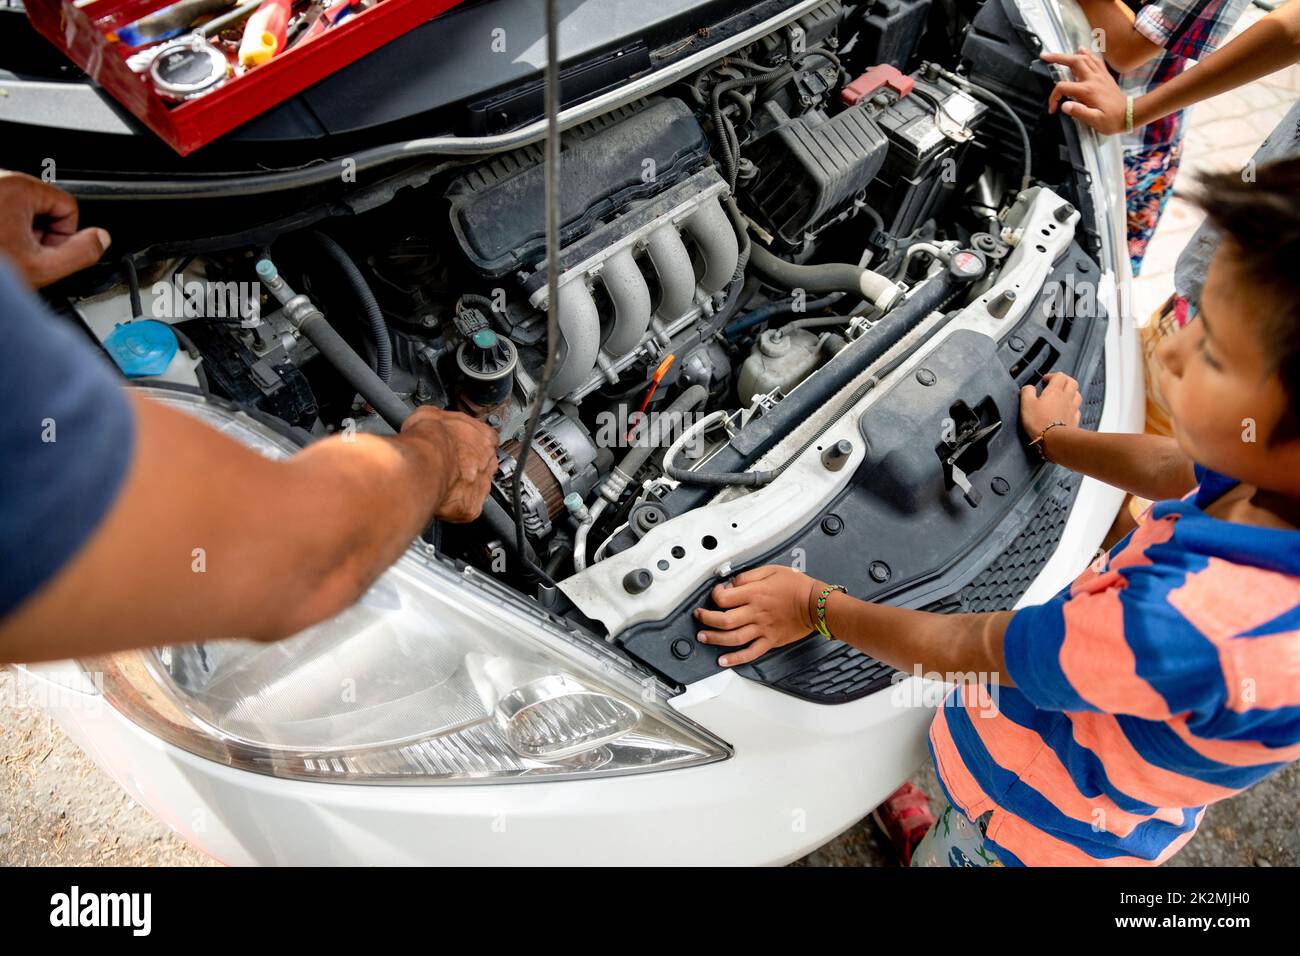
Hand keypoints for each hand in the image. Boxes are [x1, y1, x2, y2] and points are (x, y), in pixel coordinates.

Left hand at [0, 172, 111, 287]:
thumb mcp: (42, 268)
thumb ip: (82, 253)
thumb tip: (100, 239)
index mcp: (18, 187)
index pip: (67, 205)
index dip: (62, 235)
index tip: (42, 252)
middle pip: (41, 205)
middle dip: (36, 232)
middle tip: (19, 255)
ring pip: (17, 208)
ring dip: (15, 231)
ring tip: (0, 252)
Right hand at [400, 405, 498, 521]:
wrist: (423, 465)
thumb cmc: (428, 440)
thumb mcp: (430, 413)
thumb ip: (441, 419)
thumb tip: (432, 419)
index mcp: (484, 436)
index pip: (486, 439)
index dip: (470, 443)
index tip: (458, 446)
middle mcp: (488, 462)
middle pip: (483, 466)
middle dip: (467, 467)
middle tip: (446, 466)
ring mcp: (482, 486)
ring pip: (475, 489)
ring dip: (461, 488)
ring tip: (440, 483)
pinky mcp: (471, 508)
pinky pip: (465, 509)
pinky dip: (453, 507)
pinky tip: (439, 498)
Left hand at [694, 565, 822, 666]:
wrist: (816, 604)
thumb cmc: (796, 586)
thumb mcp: (771, 570)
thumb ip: (748, 576)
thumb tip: (731, 583)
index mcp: (755, 594)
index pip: (724, 598)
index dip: (714, 595)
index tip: (715, 594)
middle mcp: (756, 613)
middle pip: (724, 620)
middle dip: (706, 619)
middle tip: (699, 616)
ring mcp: (763, 629)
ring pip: (733, 638)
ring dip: (715, 638)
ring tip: (703, 637)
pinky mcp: (770, 641)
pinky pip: (751, 652)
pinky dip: (736, 659)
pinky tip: (723, 661)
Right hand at [1020, 372, 1081, 440]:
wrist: (1054, 439)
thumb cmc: (1040, 422)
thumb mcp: (1026, 404)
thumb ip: (1027, 392)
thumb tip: (1028, 387)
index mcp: (1054, 391)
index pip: (1059, 376)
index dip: (1052, 375)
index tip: (1044, 380)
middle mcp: (1066, 397)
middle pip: (1072, 382)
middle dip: (1064, 380)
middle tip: (1056, 384)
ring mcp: (1072, 409)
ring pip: (1077, 394)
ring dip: (1071, 392)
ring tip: (1063, 395)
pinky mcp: (1075, 420)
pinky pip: (1077, 409)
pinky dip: (1073, 407)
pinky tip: (1067, 410)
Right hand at [1041, 49, 1127, 135]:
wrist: (1129, 115)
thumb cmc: (1112, 120)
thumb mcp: (1094, 120)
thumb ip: (1078, 112)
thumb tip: (1064, 106)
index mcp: (1088, 90)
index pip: (1063, 87)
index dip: (1054, 98)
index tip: (1053, 108)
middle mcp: (1093, 79)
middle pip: (1073, 62)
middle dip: (1057, 58)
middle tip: (1045, 57)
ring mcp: (1099, 75)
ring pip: (1084, 58)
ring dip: (1070, 54)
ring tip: (1059, 54)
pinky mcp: (1104, 76)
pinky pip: (1095, 60)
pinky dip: (1087, 54)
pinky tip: (1082, 51)